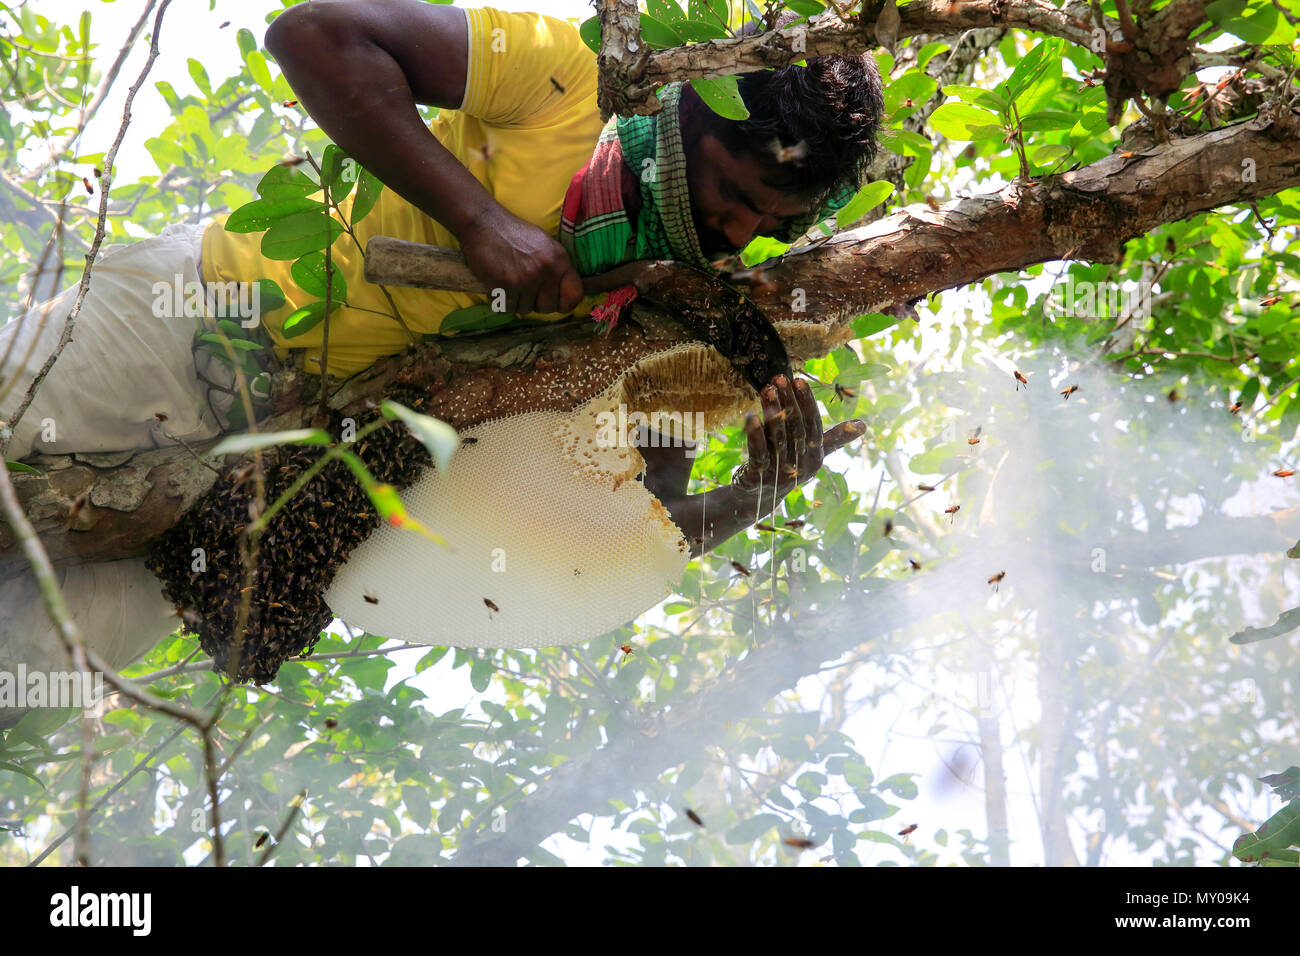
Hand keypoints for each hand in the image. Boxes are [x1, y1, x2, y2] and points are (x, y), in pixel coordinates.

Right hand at [458, 207, 583, 315]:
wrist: (484, 224)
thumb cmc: (513, 234)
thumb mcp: (544, 244)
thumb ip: (556, 267)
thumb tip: (564, 292)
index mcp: (559, 259)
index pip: (575, 295)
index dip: (565, 303)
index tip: (556, 302)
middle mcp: (546, 270)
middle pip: (549, 307)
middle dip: (537, 304)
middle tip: (526, 292)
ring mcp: (526, 279)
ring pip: (527, 309)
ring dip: (518, 302)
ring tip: (511, 285)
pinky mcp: (507, 285)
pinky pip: (509, 307)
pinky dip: (503, 301)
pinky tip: (499, 286)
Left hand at [732, 375, 864, 496]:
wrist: (758, 498)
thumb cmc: (788, 468)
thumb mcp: (811, 454)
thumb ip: (834, 439)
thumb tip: (863, 425)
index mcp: (815, 458)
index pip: (814, 426)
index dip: (807, 403)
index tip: (799, 381)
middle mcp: (799, 466)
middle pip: (795, 429)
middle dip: (788, 402)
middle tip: (781, 378)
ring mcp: (778, 472)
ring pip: (777, 438)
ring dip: (772, 412)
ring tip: (767, 389)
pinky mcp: (757, 476)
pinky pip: (757, 452)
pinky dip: (755, 434)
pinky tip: (750, 416)